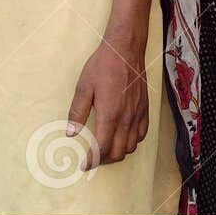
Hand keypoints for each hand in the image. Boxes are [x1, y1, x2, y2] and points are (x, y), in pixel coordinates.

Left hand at [66, 34, 148, 168]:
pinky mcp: (145, 109)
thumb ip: (77, 112)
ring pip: (131, 147)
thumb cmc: (103, 66)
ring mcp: (138, 115)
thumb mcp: (83, 87)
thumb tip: (70, 133)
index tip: (84, 164)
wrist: (126, 50)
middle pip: (118, 153)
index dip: (92, 160)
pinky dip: (132, 142)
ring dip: (118, 153)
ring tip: (105, 149)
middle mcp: (126, 118)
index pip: (102, 148)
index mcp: (110, 114)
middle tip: (92, 158)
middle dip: (104, 160)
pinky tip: (122, 137)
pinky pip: (141, 135)